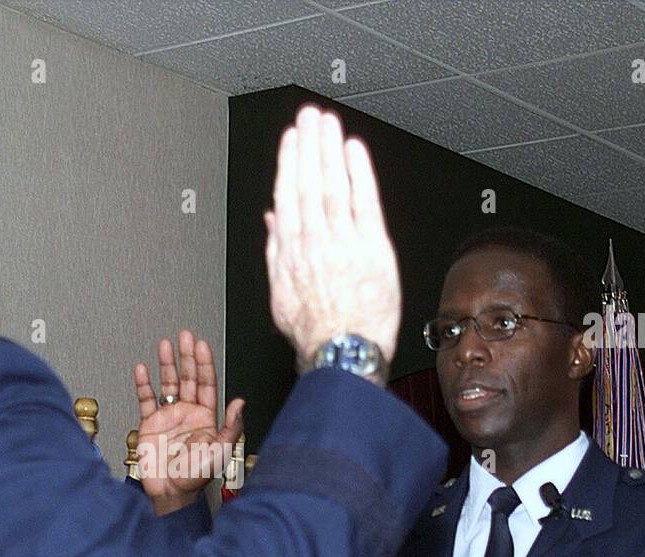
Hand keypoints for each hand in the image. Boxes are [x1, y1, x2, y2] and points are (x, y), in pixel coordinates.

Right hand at [133, 329, 244, 515]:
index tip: (202, 346)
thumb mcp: (220, 453)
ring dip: (167, 364)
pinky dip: (143, 384)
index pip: (206, 384)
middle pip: (187, 378)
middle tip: (185, 336)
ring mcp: (168, 416)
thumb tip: (240, 403)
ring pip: (168, 383)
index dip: (204, 364)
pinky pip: (146, 399)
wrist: (170, 493)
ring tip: (165, 345)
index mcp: (206, 418)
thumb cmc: (196, 478)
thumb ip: (231, 427)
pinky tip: (142, 369)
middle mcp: (188, 413)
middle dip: (187, 356)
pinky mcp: (150, 424)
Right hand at [264, 105, 400, 366]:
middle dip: (309, 145)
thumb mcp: (281, 294)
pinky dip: (358, 173)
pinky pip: (364, 202)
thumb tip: (271, 220)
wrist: (342, 354)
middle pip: (310, 183)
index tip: (291, 139)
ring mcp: (343, 243)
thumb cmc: (315, 332)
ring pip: (333, 186)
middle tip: (309, 116)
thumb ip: (276, 252)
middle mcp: (315, 242)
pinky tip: (354, 150)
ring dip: (329, 150)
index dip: (290, 163)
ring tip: (327, 123)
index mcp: (291, 252)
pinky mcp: (372, 249)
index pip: (289, 196)